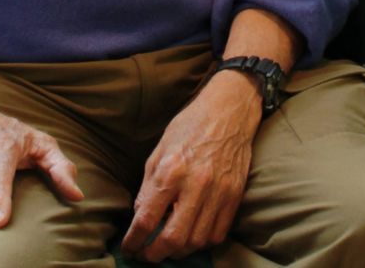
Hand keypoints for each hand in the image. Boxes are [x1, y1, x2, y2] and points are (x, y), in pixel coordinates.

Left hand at [122, 70, 261, 261]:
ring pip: (196, 242)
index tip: (129, 248)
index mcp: (172, 170)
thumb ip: (149, 185)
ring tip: (168, 247)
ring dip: (178, 251)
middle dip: (155, 255)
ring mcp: (219, 192)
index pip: (147, 219)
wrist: (229, 111)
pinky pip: (217, 234)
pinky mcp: (235, 196)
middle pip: (173, 239)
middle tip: (146, 255)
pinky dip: (201, 243)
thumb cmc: (190, 126)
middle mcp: (196, 184)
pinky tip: (191, 236)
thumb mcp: (160, 149)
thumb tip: (141, 216)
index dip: (134, 241)